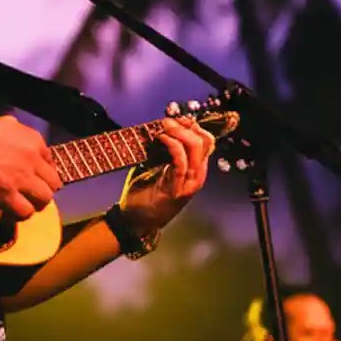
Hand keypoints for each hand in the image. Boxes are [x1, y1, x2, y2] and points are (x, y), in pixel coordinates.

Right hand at [0, 115, 60, 220]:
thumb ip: (13, 128)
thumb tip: (14, 128)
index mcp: (32, 139)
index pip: (51, 162)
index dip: (42, 173)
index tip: (33, 179)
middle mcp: (32, 157)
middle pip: (53, 183)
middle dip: (43, 190)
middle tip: (30, 195)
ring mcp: (20, 177)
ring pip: (45, 199)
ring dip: (35, 204)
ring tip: (23, 204)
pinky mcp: (6, 194)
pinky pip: (26, 211)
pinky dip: (20, 214)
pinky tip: (10, 211)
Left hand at [118, 116, 214, 235]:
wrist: (135, 222)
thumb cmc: (144, 193)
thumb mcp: (154, 166)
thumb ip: (161, 150)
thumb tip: (160, 127)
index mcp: (195, 170)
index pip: (205, 141)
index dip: (192, 126)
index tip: (175, 119)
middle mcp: (197, 176)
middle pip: (204, 142)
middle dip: (185, 126)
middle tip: (167, 121)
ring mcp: (189, 184)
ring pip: (196, 149)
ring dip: (178, 133)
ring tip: (164, 127)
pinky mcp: (177, 189)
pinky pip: (180, 162)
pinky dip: (172, 146)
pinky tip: (162, 139)